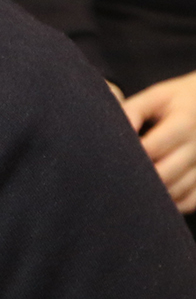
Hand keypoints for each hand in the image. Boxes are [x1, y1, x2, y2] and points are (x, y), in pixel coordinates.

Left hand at [122, 71, 195, 212]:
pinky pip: (191, 201)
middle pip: (164, 174)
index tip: (111, 159)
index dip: (129, 157)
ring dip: (153, 193)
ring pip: (177, 190)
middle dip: (138, 178)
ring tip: (133, 183)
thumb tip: (116, 132)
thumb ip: (133, 110)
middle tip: (118, 177)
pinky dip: (173, 202)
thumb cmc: (178, 100)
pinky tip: (157, 194)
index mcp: (184, 122)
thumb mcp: (157, 96)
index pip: (151, 148)